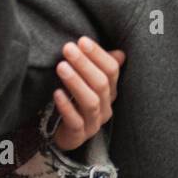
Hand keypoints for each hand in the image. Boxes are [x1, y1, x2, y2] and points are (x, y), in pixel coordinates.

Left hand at [51, 37, 125, 151]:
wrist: (61, 133)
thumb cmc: (76, 101)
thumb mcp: (89, 82)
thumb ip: (100, 66)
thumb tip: (120, 53)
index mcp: (111, 92)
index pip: (112, 71)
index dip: (98, 55)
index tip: (82, 40)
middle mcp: (106, 108)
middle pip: (101, 84)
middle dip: (84, 64)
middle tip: (68, 48)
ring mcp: (93, 124)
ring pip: (90, 102)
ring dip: (76, 82)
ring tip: (61, 66)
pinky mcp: (78, 136)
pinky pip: (75, 122)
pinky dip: (66, 106)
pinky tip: (57, 92)